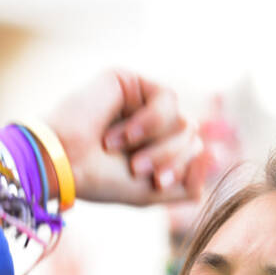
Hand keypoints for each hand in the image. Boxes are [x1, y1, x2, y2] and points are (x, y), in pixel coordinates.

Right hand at [45, 69, 206, 205]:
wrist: (62, 165)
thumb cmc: (98, 181)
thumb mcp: (151, 192)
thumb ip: (187, 183)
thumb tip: (214, 157)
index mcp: (153, 149)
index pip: (192, 155)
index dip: (182, 169)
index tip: (156, 182)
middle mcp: (150, 125)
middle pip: (190, 137)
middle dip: (168, 158)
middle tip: (137, 170)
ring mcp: (140, 102)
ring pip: (182, 121)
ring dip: (158, 144)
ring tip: (125, 154)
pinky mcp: (131, 83)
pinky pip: (166, 100)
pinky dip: (148, 123)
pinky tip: (120, 134)